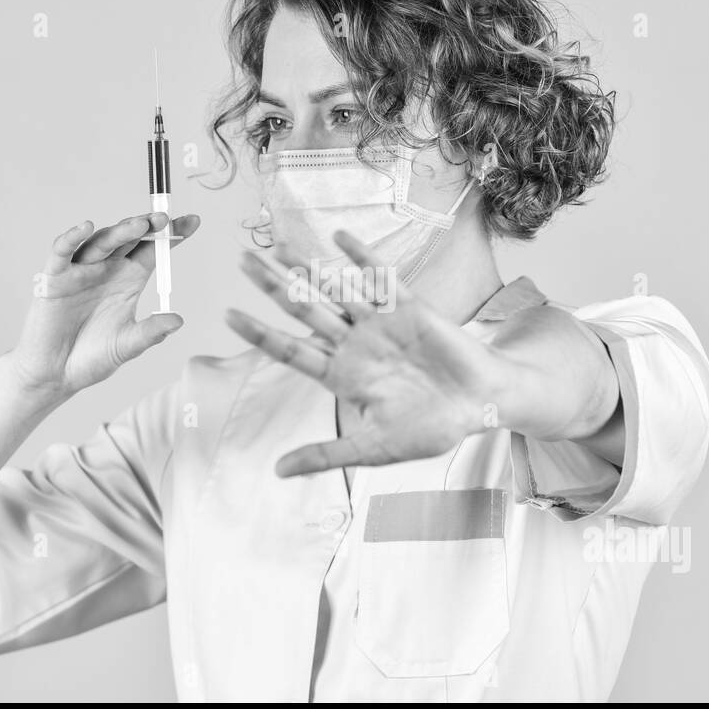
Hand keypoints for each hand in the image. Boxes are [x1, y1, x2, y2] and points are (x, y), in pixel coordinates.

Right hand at [7, 212, 199, 399]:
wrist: (57, 375)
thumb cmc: (92, 357)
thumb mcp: (128, 345)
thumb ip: (151, 332)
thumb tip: (178, 320)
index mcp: (129, 279)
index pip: (152, 250)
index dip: (171, 236)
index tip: (193, 221)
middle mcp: (107, 269)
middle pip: (129, 239)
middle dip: (147, 227)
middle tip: (164, 218)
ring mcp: (81, 271)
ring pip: (101, 242)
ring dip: (120, 231)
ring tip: (139, 224)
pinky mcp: (54, 278)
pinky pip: (62, 253)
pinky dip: (71, 238)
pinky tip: (84, 227)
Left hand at [225, 230, 499, 476]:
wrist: (481, 406)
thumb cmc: (432, 429)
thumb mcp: (373, 448)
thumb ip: (325, 456)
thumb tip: (276, 472)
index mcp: (342, 376)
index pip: (290, 350)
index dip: (259, 333)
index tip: (227, 315)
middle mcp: (355, 344)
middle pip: (304, 310)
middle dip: (272, 286)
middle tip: (243, 260)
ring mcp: (380, 324)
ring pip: (335, 289)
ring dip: (307, 267)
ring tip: (278, 244)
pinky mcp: (409, 308)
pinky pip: (381, 278)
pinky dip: (361, 258)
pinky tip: (339, 237)